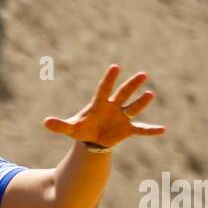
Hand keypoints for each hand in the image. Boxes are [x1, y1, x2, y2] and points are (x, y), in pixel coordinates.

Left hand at [44, 64, 165, 148]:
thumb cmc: (82, 129)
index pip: (104, 88)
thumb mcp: (71, 128)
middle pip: (124, 93)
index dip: (109, 78)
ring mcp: (122, 117)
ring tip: (150, 94)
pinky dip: (151, 130)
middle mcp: (113, 106)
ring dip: (142, 102)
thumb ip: (60, 125)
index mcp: (99, 103)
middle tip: (143, 74)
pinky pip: (141, 129)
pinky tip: (163, 130)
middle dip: (132, 85)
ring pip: (134, 107)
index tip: (115, 66)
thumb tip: (45, 122)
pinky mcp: (128, 129)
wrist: (92, 140)